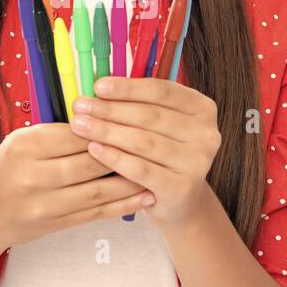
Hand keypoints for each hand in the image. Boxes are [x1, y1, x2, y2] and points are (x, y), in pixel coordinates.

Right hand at [0, 122, 155, 260]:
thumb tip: (105, 115)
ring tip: (157, 170)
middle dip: (124, 152)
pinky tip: (145, 198)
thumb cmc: (6, 169)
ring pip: (97, 190)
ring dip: (131, 181)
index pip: (76, 133)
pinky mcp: (54, 225)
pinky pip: (95, 213)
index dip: (107, 126)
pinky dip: (123, 206)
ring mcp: (43, 204)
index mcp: (25, 146)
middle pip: (90, 162)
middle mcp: (33, 175)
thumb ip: (58, 132)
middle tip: (156, 143)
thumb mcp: (21, 141)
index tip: (135, 119)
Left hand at [68, 76, 220, 228]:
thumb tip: (98, 87)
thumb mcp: (159, 124)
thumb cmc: (162, 154)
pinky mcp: (182, 187)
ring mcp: (197, 162)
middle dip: (110, 109)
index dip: (127, 87)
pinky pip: (141, 169)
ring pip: (144, 142)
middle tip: (80, 106)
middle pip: (150, 116)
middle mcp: (207, 134)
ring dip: (107, 131)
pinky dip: (114, 157)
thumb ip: (138, 103)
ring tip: (80, 125)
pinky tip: (94, 149)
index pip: (162, 91)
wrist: (180, 200)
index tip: (97, 86)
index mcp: (202, 108)